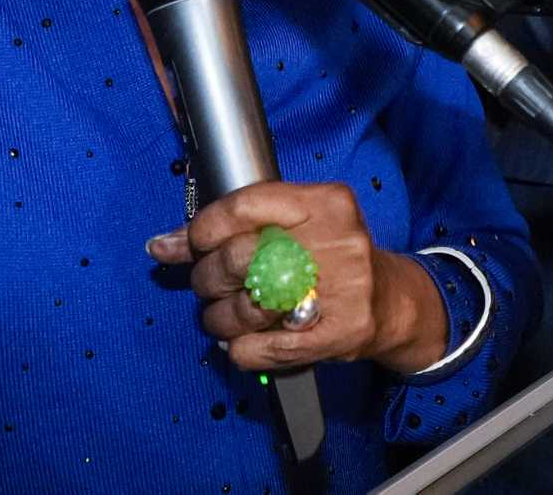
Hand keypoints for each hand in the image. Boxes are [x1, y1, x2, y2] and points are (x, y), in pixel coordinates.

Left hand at [145, 182, 447, 373]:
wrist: (390, 301)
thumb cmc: (331, 256)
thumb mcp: (293, 226)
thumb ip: (231, 229)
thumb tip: (161, 245)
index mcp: (325, 202)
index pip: (246, 205)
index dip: (207, 228)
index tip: (195, 243)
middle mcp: (338, 240)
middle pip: (241, 258)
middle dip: (208, 277)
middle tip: (205, 285)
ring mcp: (346, 288)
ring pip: (250, 306)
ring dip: (219, 318)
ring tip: (219, 318)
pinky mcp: (344, 332)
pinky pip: (269, 346)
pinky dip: (242, 349)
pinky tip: (238, 344)